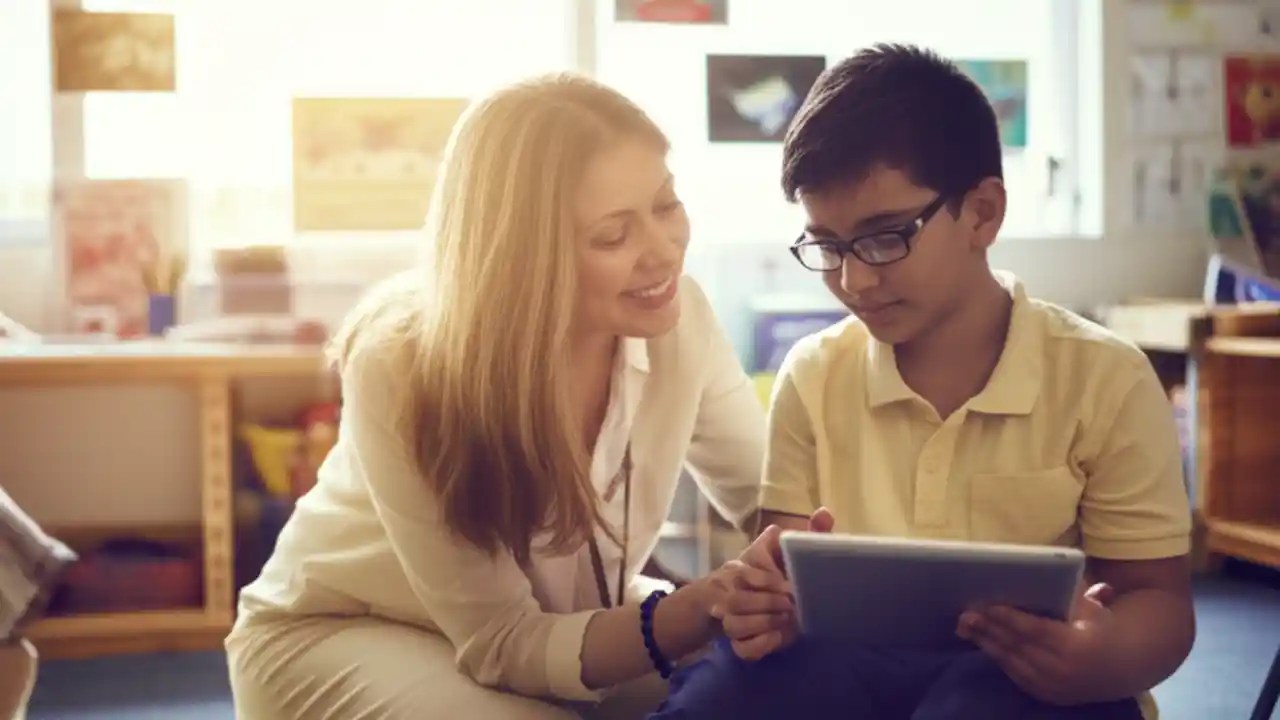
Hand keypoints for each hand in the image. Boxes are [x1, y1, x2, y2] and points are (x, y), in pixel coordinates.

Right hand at [707, 507, 836, 660]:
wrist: (747, 603)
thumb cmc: (773, 571)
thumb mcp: (790, 550)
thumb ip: (809, 534)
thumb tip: (824, 512)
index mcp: (741, 567)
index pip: (744, 572)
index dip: (767, 580)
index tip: (789, 586)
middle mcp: (729, 591)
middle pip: (736, 600)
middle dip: (767, 603)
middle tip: (793, 605)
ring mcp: (730, 618)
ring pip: (734, 625)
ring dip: (763, 623)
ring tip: (786, 619)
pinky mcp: (738, 643)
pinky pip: (742, 648)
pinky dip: (759, 644)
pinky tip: (777, 637)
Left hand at [957, 582, 1119, 705]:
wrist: (1119, 669)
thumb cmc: (1101, 629)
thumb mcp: (1093, 609)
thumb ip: (1075, 591)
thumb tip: (1056, 567)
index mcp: (1076, 644)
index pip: (1035, 630)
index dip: (1010, 618)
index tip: (988, 605)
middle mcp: (1062, 669)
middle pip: (1018, 646)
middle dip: (989, 629)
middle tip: (966, 613)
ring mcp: (1052, 685)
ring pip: (1012, 661)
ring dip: (987, 643)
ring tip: (966, 625)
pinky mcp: (1044, 694)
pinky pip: (1015, 674)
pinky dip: (998, 657)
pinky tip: (983, 642)